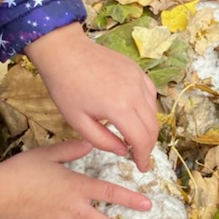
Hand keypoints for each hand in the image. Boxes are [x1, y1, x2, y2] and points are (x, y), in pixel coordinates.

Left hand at [25, 23, 158, 171]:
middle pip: (152, 127)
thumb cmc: (66, 87)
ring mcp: (138, 79)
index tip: (141, 167)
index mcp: (119, 108)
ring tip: (135, 137)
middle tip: (139, 156)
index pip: (141, 139)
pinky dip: (147, 109)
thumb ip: (102, 141)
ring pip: (153, 112)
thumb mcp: (78, 122)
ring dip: (148, 128)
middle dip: (148, 146)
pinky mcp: (137, 70)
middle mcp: (134, 93)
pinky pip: (150, 95)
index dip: (143, 157)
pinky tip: (135, 114)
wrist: (64, 51)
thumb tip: (122, 150)